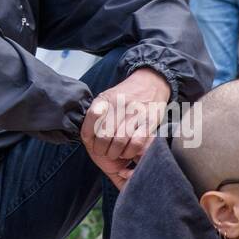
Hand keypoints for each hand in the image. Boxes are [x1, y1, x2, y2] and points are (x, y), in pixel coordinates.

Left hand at [80, 68, 171, 189]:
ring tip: (114, 154)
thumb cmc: (125, 96)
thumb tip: (88, 135)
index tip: (91, 144)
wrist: (150, 84)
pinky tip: (127, 152)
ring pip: (120, 141)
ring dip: (115, 153)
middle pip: (104, 135)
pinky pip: (137, 142)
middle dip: (101, 149)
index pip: (91, 122)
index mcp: (105, 100)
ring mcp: (135, 114)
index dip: (89, 137)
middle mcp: (119, 106)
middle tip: (103, 153)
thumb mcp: (106, 97)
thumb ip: (96, 113)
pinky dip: (130, 151)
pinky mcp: (149, 122)